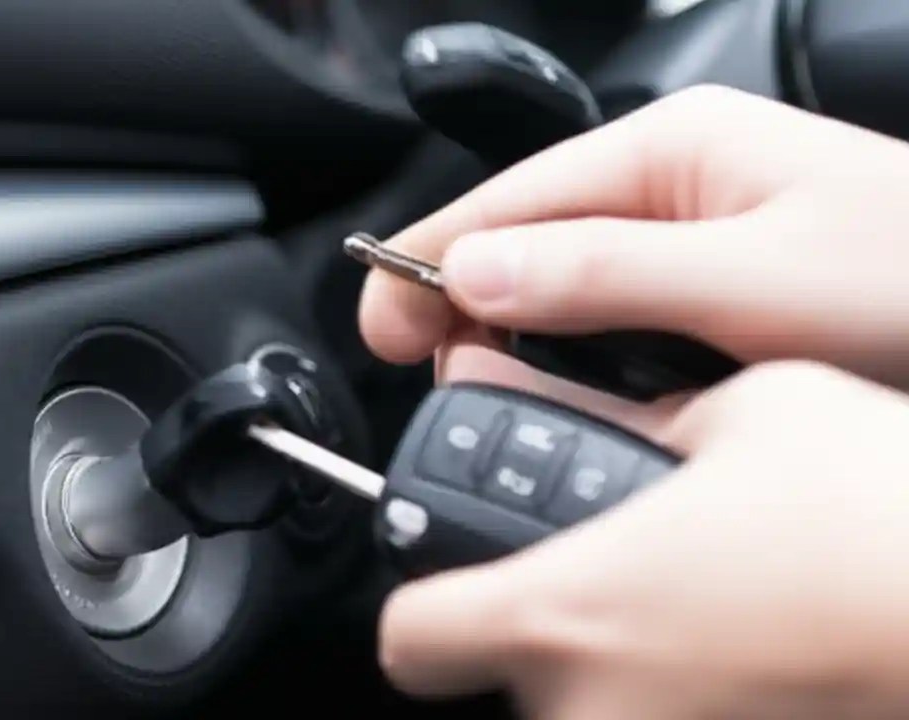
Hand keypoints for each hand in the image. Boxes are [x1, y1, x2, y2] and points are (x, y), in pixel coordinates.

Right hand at [358, 84, 908, 435]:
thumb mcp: (757, 281)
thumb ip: (605, 273)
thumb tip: (476, 272)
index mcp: (677, 151)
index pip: (511, 196)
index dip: (428, 258)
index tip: (376, 322)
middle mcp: (677, 187)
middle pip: (526, 237)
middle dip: (465, 301)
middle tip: (422, 368)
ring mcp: (696, 242)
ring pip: (564, 284)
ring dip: (521, 335)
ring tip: (486, 390)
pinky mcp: (715, 297)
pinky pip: (614, 320)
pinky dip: (579, 357)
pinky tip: (570, 393)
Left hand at [379, 361, 908, 718]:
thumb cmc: (883, 511)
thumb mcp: (736, 413)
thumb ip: (596, 407)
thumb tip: (492, 375)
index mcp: (570, 610)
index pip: (410, 643)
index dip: (423, 607)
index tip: (452, 582)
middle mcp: (600, 710)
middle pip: (501, 680)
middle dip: (537, 629)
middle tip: (610, 576)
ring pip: (587, 710)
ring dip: (619, 667)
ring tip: (700, 607)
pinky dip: (686, 695)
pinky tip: (749, 648)